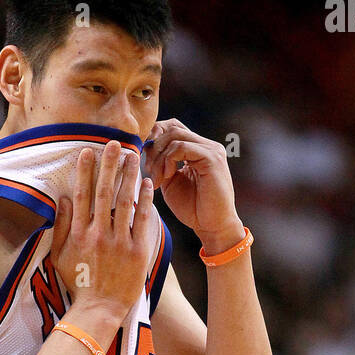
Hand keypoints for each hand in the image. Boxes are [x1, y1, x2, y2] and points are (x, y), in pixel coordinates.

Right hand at [50, 140, 153, 323]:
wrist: (99, 310)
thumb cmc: (78, 285)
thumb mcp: (60, 257)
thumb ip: (61, 227)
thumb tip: (63, 199)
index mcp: (79, 233)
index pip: (82, 194)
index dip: (84, 170)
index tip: (87, 151)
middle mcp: (98, 234)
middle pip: (103, 191)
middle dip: (109, 164)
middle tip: (113, 143)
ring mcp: (119, 242)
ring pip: (124, 200)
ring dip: (129, 175)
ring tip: (133, 155)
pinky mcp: (137, 251)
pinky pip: (142, 220)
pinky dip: (145, 200)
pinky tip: (147, 183)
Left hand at [144, 118, 244, 252]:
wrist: (212, 227)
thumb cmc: (193, 209)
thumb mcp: (170, 182)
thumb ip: (161, 163)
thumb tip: (144, 147)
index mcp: (198, 149)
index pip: (172, 127)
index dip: (154, 136)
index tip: (143, 157)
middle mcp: (207, 145)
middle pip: (172, 127)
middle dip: (153, 146)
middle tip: (147, 170)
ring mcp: (211, 150)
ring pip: (175, 135)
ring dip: (159, 157)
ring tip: (157, 179)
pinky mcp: (212, 158)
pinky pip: (182, 147)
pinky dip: (168, 160)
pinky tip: (166, 177)